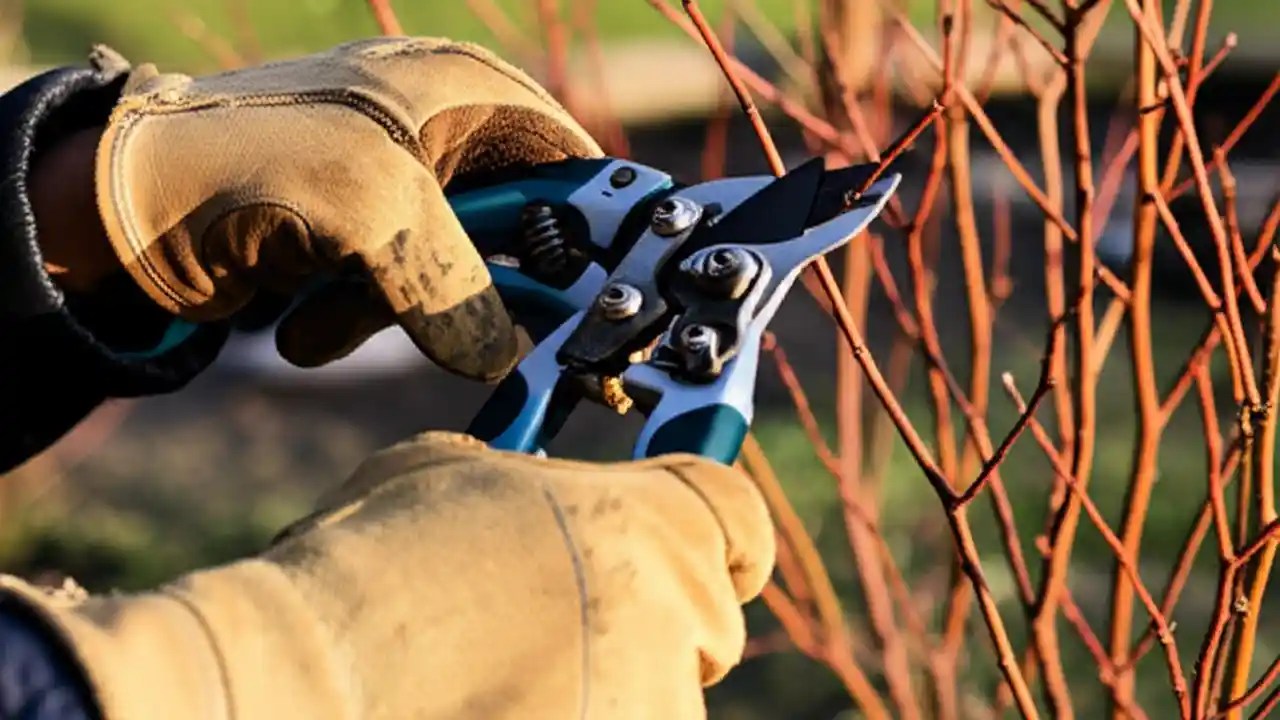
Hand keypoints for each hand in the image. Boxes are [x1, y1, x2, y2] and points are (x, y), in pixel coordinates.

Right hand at [0, 432, 775, 718]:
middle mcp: (674, 610)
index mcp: (649, 517)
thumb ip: (532, 475)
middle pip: (703, 613)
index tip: (718, 556)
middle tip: (558, 621)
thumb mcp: (451, 471)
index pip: (739, 516)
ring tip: (507, 674)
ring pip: (662, 690)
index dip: (724, 534)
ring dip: (610, 681)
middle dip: (648, 617)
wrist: (314, 679)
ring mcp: (654, 703)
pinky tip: (504, 703)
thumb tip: (538, 485)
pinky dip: (581, 712)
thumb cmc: (371, 567)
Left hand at [56, 37, 601, 379]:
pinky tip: (304, 331)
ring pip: (460, 277)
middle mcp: (443, 134)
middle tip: (478, 348)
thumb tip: (506, 355)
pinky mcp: (360, 238)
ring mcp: (399, 188)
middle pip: (522, 232)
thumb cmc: (236, 162)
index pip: (573, 165)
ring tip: (334, 320)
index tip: (600, 311)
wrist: (113, 205)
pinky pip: (401, 297)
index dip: (595, 238)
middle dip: (487, 295)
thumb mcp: (369, 209)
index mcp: (463, 91)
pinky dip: (360, 322)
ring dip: (404, 318)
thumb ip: (455, 284)